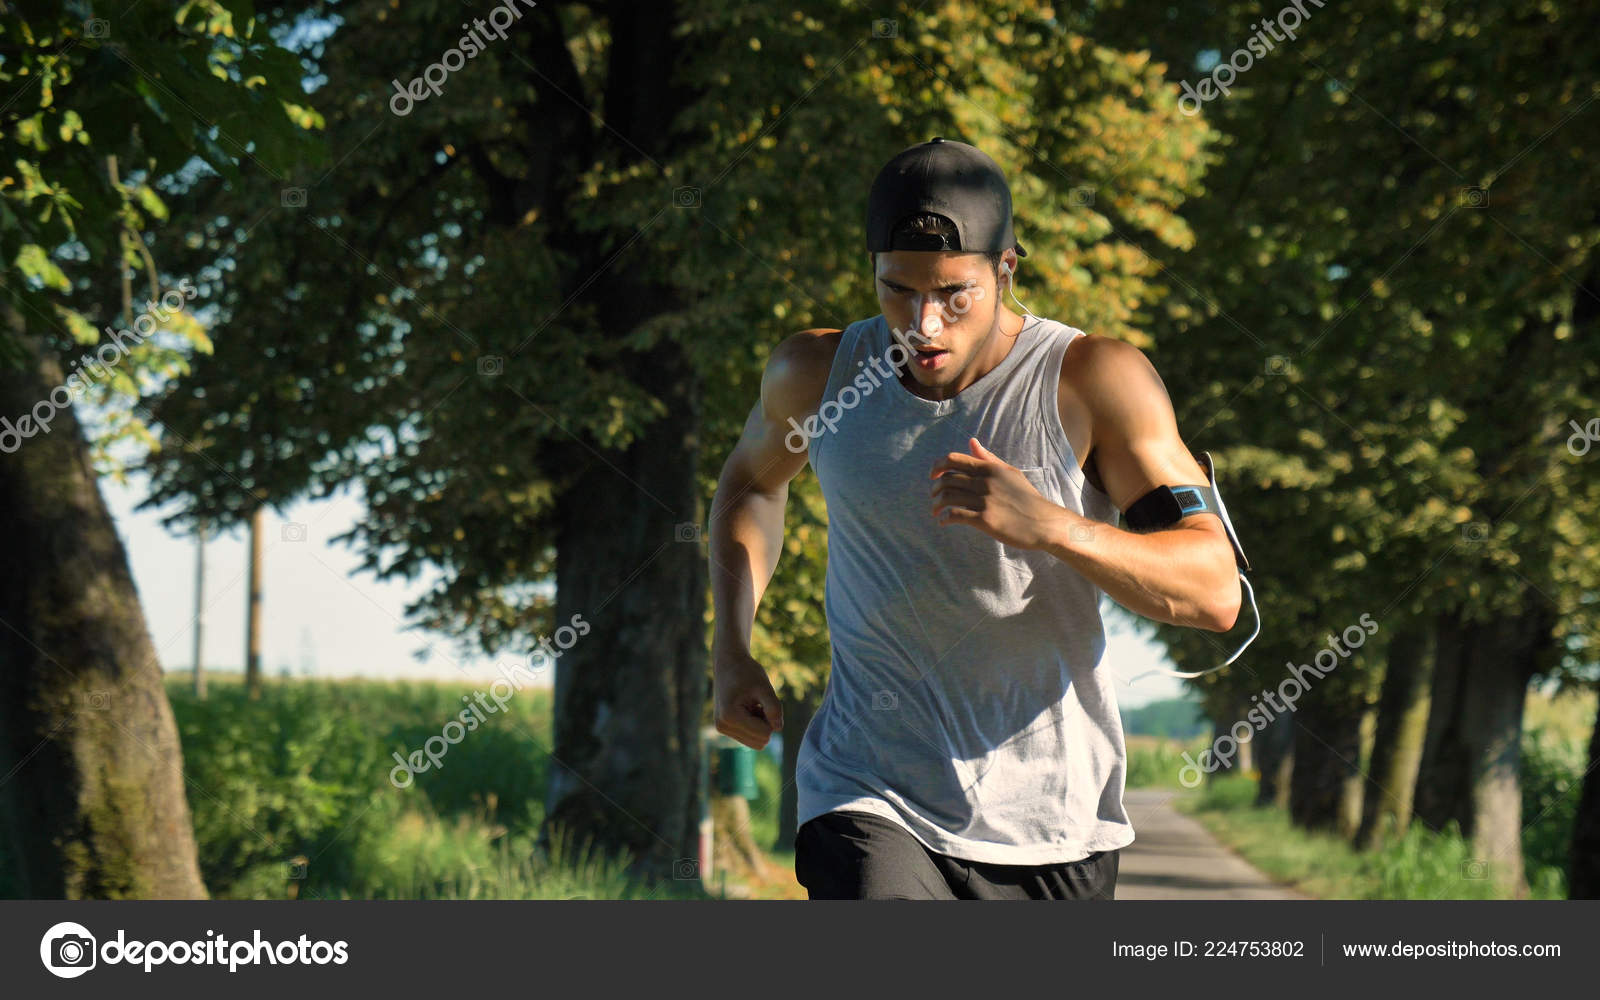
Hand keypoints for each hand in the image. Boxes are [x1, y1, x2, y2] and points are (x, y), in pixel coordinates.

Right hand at [712, 648, 784, 749]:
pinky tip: (749, 708)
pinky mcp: (725, 728)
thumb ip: (774, 707)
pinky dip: (754, 725)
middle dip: (766, 724)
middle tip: (760, 703)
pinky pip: (750, 738)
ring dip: (760, 725)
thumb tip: (779, 728)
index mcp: (730, 716)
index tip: (764, 700)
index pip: (765, 734)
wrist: (729, 663)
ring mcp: (722, 729)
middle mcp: (723, 726)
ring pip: (756, 742)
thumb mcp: (764, 686)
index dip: (772, 718)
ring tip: (754, 705)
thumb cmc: (746, 672)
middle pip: (760, 742)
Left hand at [929, 437, 1065, 550]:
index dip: (937, 466)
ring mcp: (985, 501)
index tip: (933, 476)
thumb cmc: (1028, 498)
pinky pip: (955, 515)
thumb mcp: (1010, 473)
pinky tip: (944, 522)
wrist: (1045, 523)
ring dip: (937, 505)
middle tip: (934, 497)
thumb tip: (971, 442)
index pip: (954, 460)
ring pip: (948, 497)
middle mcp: (985, 482)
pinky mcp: (986, 520)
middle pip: (947, 480)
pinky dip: (945, 518)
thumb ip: (988, 459)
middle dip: (936, 489)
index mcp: (990, 469)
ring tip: (937, 512)